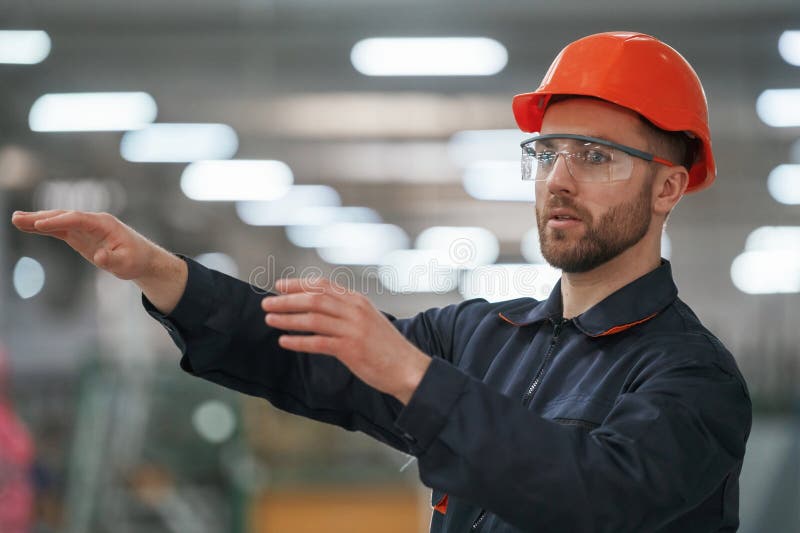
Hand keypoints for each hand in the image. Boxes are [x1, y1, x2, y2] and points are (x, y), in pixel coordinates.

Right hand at [11, 209, 156, 279]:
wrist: (142, 258)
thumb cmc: (135, 259)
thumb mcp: (127, 263)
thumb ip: (112, 260)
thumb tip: (100, 257)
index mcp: (104, 224)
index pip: (77, 219)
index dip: (59, 221)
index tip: (40, 224)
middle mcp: (93, 221)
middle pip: (64, 217)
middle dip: (41, 217)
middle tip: (17, 218)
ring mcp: (85, 227)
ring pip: (58, 221)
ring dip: (38, 220)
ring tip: (16, 219)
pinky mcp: (80, 235)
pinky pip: (59, 230)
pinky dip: (44, 228)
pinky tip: (28, 226)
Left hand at [261, 277, 430, 404]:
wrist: (407, 368)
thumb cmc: (385, 347)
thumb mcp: (368, 320)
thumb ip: (346, 311)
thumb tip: (318, 308)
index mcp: (358, 300)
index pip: (322, 285)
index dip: (298, 284)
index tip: (278, 286)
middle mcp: (355, 310)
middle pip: (313, 299)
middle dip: (287, 300)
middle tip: (266, 303)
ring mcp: (353, 329)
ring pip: (313, 318)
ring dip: (288, 319)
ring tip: (270, 320)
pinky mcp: (351, 349)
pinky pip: (318, 342)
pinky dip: (298, 341)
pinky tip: (284, 342)